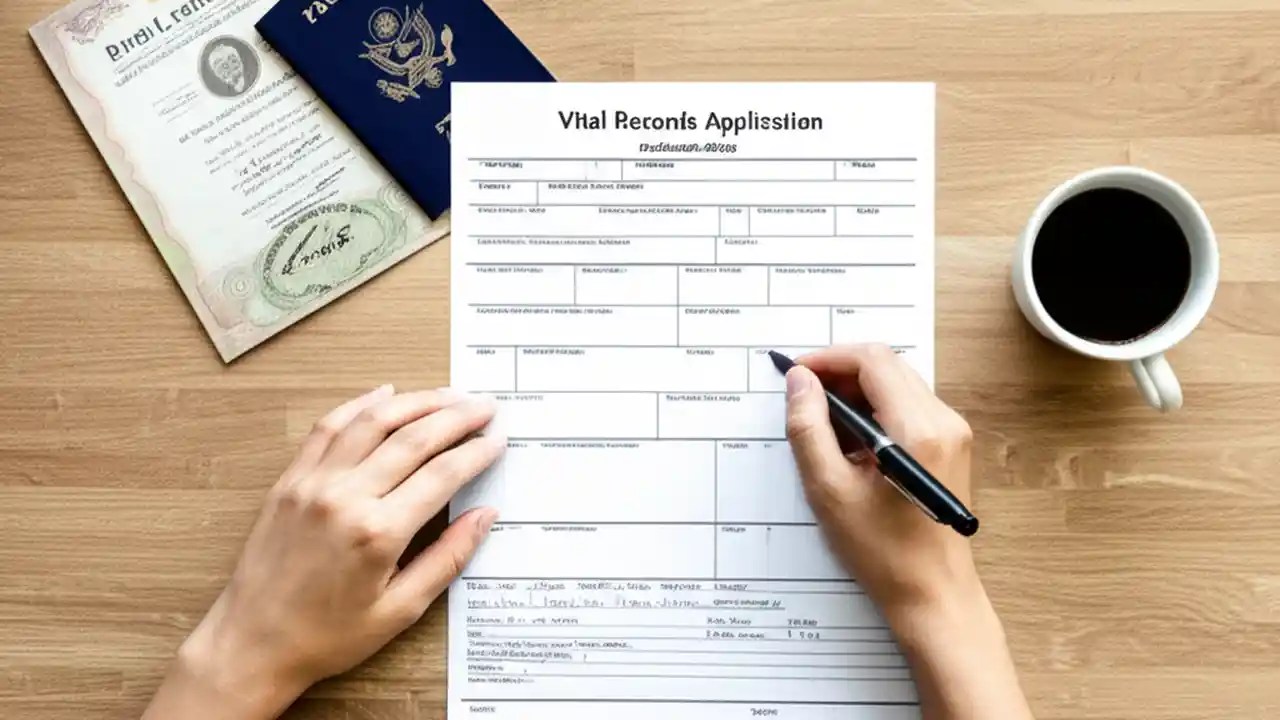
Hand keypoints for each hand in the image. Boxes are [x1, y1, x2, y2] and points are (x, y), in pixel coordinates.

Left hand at [142, 386, 503, 719]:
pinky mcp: (290, 480)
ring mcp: (314, 483)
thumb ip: (447, 558)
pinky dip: (359, 404)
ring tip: (447, 395)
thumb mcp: (400, 610)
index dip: (476, 452)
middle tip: (484, 406)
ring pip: (373, 421)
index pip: (442, 475)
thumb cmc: (325, 636)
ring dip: (416, 401)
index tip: (497, 439)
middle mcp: (345, 497)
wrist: (252, 643)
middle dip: (456, 417)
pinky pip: (329, 427)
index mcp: (378, 533)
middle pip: (414, 438)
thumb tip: (484, 517)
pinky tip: (384, 393)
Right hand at [784, 344, 975, 617]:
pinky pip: (907, 407)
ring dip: (856, 393)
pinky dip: (874, 412)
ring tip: (823, 427)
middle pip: (887, 366)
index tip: (796, 374)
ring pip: (896, 384)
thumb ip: (809, 428)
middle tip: (803, 398)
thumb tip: (799, 382)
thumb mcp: (830, 489)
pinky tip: (850, 445)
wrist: (933, 594)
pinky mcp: (950, 446)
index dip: (828, 358)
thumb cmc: (885, 553)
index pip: (872, 361)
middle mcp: (943, 422)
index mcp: (918, 429)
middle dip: (840, 373)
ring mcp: (952, 433)